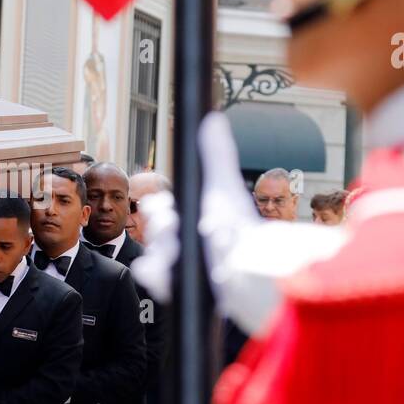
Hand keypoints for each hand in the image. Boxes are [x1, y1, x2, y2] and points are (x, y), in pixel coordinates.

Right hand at [131, 112, 254, 303]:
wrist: (250, 271)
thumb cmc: (239, 229)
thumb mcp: (223, 188)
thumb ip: (216, 155)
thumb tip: (213, 117)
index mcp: (195, 218)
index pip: (162, 209)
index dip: (160, 206)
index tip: (167, 205)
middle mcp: (187, 241)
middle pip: (155, 228)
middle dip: (160, 224)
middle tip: (175, 226)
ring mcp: (181, 265)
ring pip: (152, 251)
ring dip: (160, 248)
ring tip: (179, 249)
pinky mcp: (179, 286)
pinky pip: (154, 276)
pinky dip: (157, 273)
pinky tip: (169, 271)